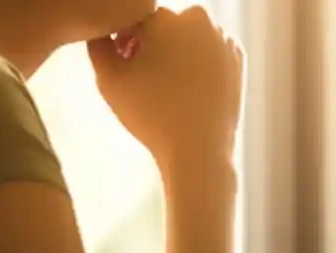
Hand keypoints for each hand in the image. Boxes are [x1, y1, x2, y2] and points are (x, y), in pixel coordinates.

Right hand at [88, 6, 244, 170]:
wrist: (199, 150)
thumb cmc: (151, 115)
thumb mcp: (108, 79)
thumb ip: (97, 43)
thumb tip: (100, 29)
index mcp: (166, 18)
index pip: (135, 18)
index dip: (124, 39)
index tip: (124, 62)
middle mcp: (199, 20)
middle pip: (165, 23)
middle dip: (152, 42)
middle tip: (144, 74)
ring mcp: (223, 38)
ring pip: (190, 35)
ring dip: (176, 50)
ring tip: (166, 83)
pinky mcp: (238, 59)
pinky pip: (210, 51)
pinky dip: (199, 62)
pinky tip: (188, 87)